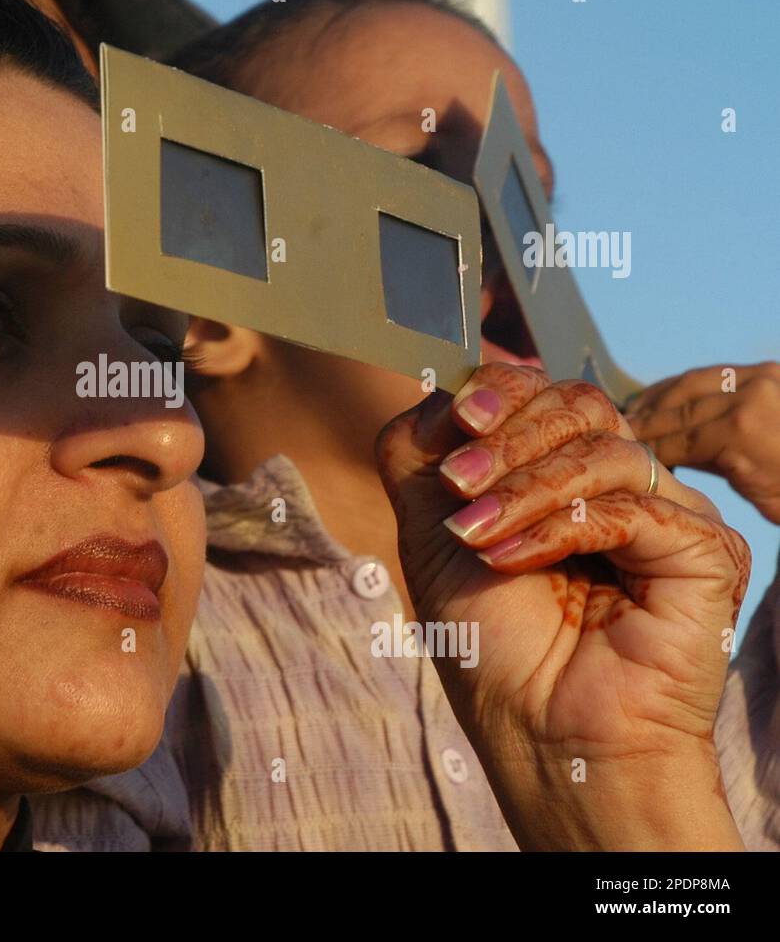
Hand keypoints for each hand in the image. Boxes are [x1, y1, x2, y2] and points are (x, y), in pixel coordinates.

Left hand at [375, 363, 750, 849]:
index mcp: (563, 474)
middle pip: (580, 404)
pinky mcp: (703, 553)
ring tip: (473, 535)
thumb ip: (422, 456)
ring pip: (604, 448)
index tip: (455, 419)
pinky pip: (630, 506)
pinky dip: (559, 528)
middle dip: (505, 437)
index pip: (547, 393)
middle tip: (456, 484)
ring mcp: (666, 516)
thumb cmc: (491, 642)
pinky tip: (510, 560)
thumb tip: (439, 393)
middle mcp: (620, 487)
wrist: (538, 734)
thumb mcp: (431, 535)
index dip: (501, 391)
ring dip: (521, 487)